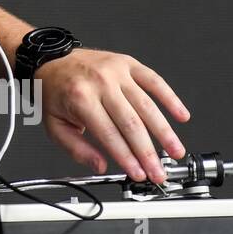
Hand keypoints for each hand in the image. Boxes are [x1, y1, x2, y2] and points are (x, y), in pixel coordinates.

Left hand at [33, 48, 189, 183]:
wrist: (50, 59)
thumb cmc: (55, 92)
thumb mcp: (54, 124)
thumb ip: (77, 149)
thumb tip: (100, 166)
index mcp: (80, 98)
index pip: (109, 134)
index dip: (127, 158)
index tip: (138, 174)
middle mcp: (100, 83)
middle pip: (131, 123)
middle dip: (148, 152)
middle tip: (159, 171)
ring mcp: (116, 71)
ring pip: (147, 105)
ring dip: (164, 132)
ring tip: (175, 151)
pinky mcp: (127, 63)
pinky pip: (154, 80)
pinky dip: (171, 99)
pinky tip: (181, 116)